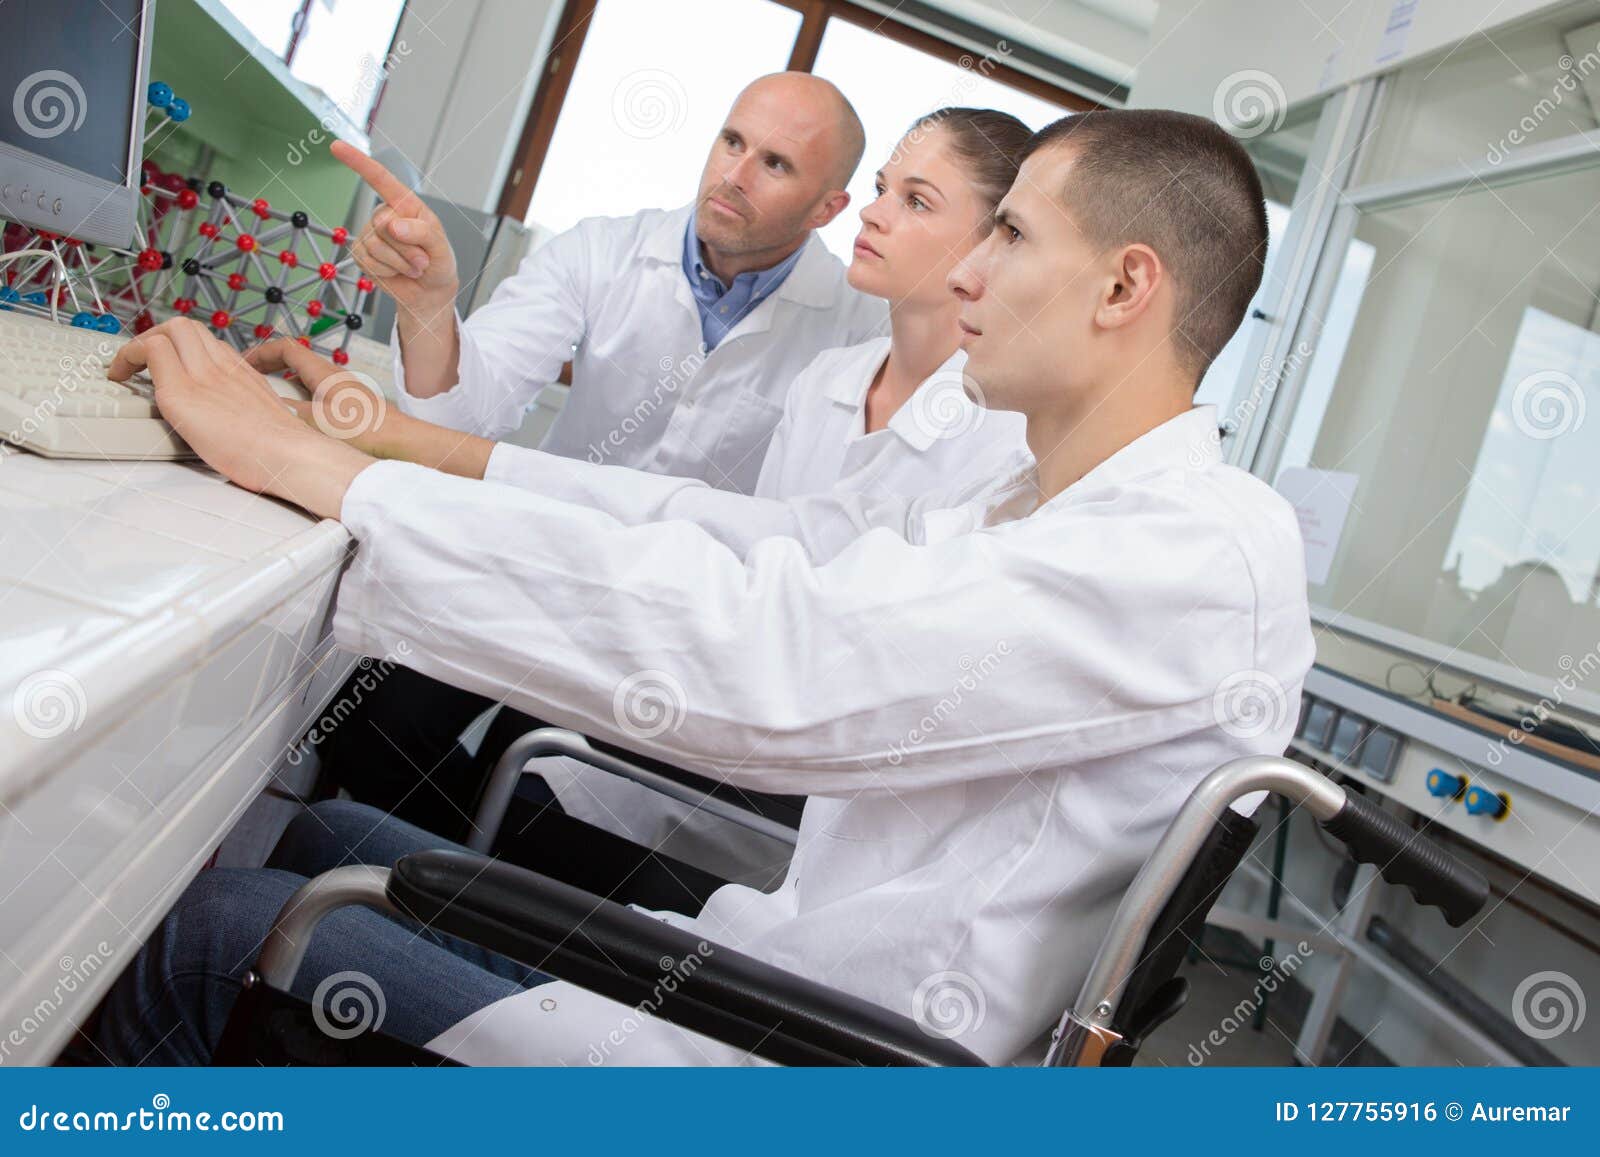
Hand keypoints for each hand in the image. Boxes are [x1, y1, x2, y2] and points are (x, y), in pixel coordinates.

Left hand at [109, 319, 372, 517]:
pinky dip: (129, 358)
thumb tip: (237, 424)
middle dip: (158, 337)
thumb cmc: (284, 453)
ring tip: (128, 366)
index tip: (169, 364)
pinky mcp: (182, 394)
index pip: (207, 344)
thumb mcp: (268, 422)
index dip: (181, 348)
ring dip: (142, 343)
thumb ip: (247, 411)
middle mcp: (223, 367)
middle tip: (142, 360)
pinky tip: (120, 377)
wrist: (292, 457)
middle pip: (186, 327)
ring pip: (168, 330)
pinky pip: (151, 353)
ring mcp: (203, 376)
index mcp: (244, 374)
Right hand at [245, 337, 393, 451]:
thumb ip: (286, 411)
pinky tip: (297, 424)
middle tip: (251, 381)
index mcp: (324, 373)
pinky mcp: (352, 409)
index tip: (243, 363)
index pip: (286, 348)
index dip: (261, 352)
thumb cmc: (369, 431)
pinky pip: (318, 398)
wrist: (403, 443)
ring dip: (285, 388)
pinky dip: (301, 403)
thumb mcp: (315, 421)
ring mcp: (344, 392)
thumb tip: (262, 406)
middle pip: (295, 362)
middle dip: (270, 369)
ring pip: (306, 382)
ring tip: (269, 403)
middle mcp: (335, 378)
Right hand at [333, 140, 457, 319]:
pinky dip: (387, 273)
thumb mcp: (440, 247)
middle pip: (384, 224)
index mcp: (405, 204)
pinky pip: (369, 263)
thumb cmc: (438, 263)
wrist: (429, 292)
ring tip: (413, 267)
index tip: (336, 146)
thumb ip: (421, 233)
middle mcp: (385, 215)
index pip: (380, 179)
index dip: (357, 162)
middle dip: (407, 248)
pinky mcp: (361, 254)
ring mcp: (370, 234)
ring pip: (376, 247)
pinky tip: (397, 273)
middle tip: (422, 260)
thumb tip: (393, 225)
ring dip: (400, 263)